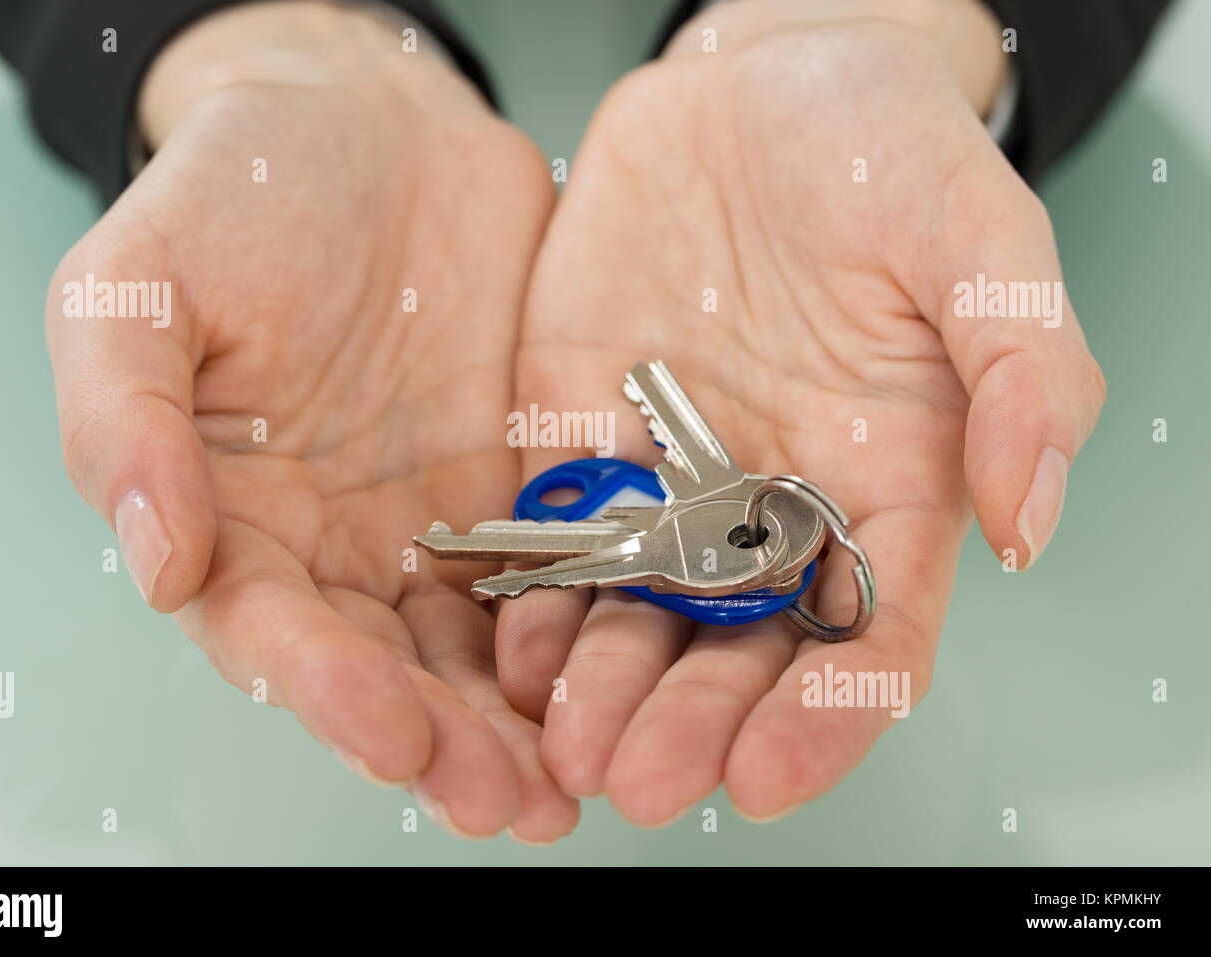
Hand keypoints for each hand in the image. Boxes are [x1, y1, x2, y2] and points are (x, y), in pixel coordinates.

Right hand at [46, 2, 576, 840]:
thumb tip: (153, 563)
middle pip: (386, 667)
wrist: (368, 123)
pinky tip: (629, 676)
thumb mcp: (140, 286)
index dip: (328, 691)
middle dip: (444, 741)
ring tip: (575, 781)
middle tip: (506, 799)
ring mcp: (437, 521)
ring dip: (522, 722)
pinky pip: (559, 573)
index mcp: (237, 516)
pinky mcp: (523, 486)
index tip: (393, 737)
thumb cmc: (239, 192)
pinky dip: (589, 632)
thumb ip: (126, 421)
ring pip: (477, 647)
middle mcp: (339, 542)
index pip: (274, 630)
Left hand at [496, 0, 1104, 824]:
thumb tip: (1032, 520)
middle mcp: (772, 504)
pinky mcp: (585, 433)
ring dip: (604, 686)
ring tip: (569, 744)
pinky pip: (556, 534)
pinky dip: (535, 596)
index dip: (826, 713)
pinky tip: (512, 648)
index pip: (868, 633)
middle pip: (738, 647)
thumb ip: (1021, 374)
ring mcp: (672, 477)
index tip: (773, 772)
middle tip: (647, 778)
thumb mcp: (979, 241)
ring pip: (639, 613)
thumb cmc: (881, 151)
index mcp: (884, 485)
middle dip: (694, 722)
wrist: (755, 86)